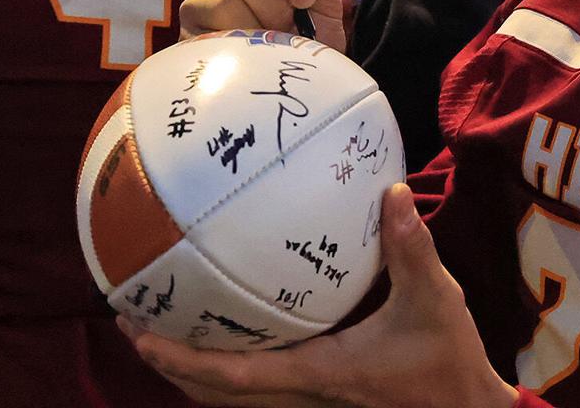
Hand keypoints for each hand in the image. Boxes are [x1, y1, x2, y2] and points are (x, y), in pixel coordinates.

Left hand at [119, 184, 518, 407]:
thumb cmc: (446, 361)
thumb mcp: (435, 299)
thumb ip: (411, 247)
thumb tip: (390, 192)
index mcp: (319, 372)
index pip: (232, 375)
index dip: (179, 357)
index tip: (139, 331)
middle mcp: (304, 394)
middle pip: (214, 393)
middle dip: (169, 364)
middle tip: (134, 324)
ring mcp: (312, 400)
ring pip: (232, 398)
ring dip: (192, 372)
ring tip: (166, 334)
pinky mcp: (324, 395)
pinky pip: (257, 389)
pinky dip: (227, 371)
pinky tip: (233, 335)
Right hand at [179, 0, 345, 52]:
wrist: (299, 84)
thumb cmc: (310, 35)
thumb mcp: (323, 0)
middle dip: (275, 0)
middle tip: (293, 23)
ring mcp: (198, 3)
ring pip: (225, 2)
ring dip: (260, 26)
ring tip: (272, 41)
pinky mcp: (187, 35)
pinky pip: (211, 32)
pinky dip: (241, 44)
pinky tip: (252, 53)